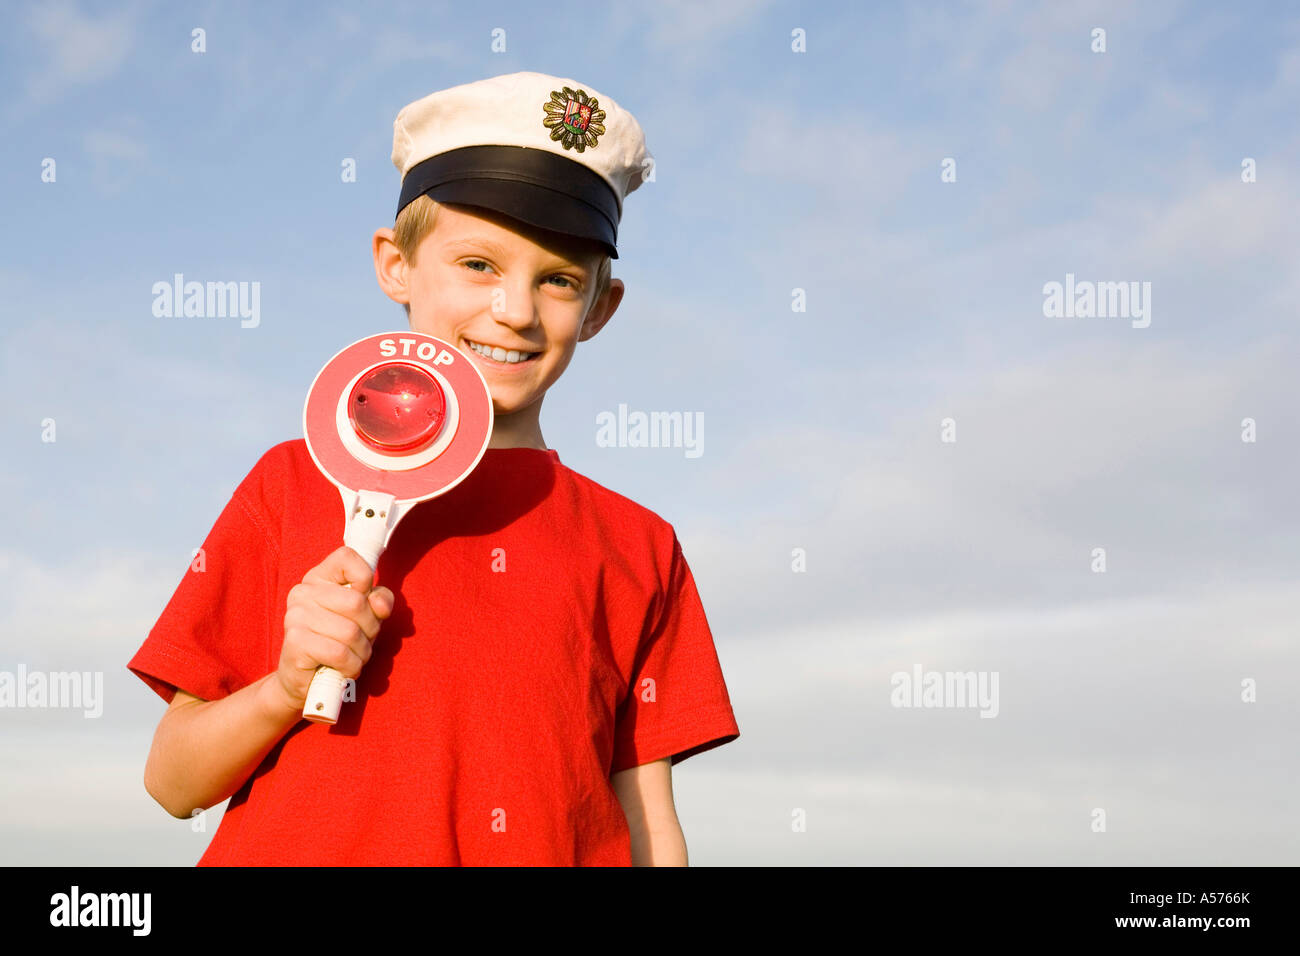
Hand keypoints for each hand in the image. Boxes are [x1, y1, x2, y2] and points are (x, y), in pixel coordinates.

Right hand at [270, 546, 394, 714]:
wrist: (305, 680)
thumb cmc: (338, 642)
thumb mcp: (366, 618)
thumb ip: (379, 602)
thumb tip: (378, 601)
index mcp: (319, 577)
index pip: (347, 557)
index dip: (365, 579)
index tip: (363, 599)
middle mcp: (303, 592)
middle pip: (357, 602)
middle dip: (370, 628)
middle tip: (360, 641)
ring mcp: (296, 616)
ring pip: (351, 632)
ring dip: (361, 651)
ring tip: (351, 656)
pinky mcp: (295, 642)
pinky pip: (340, 653)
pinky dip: (351, 666)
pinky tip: (343, 667)